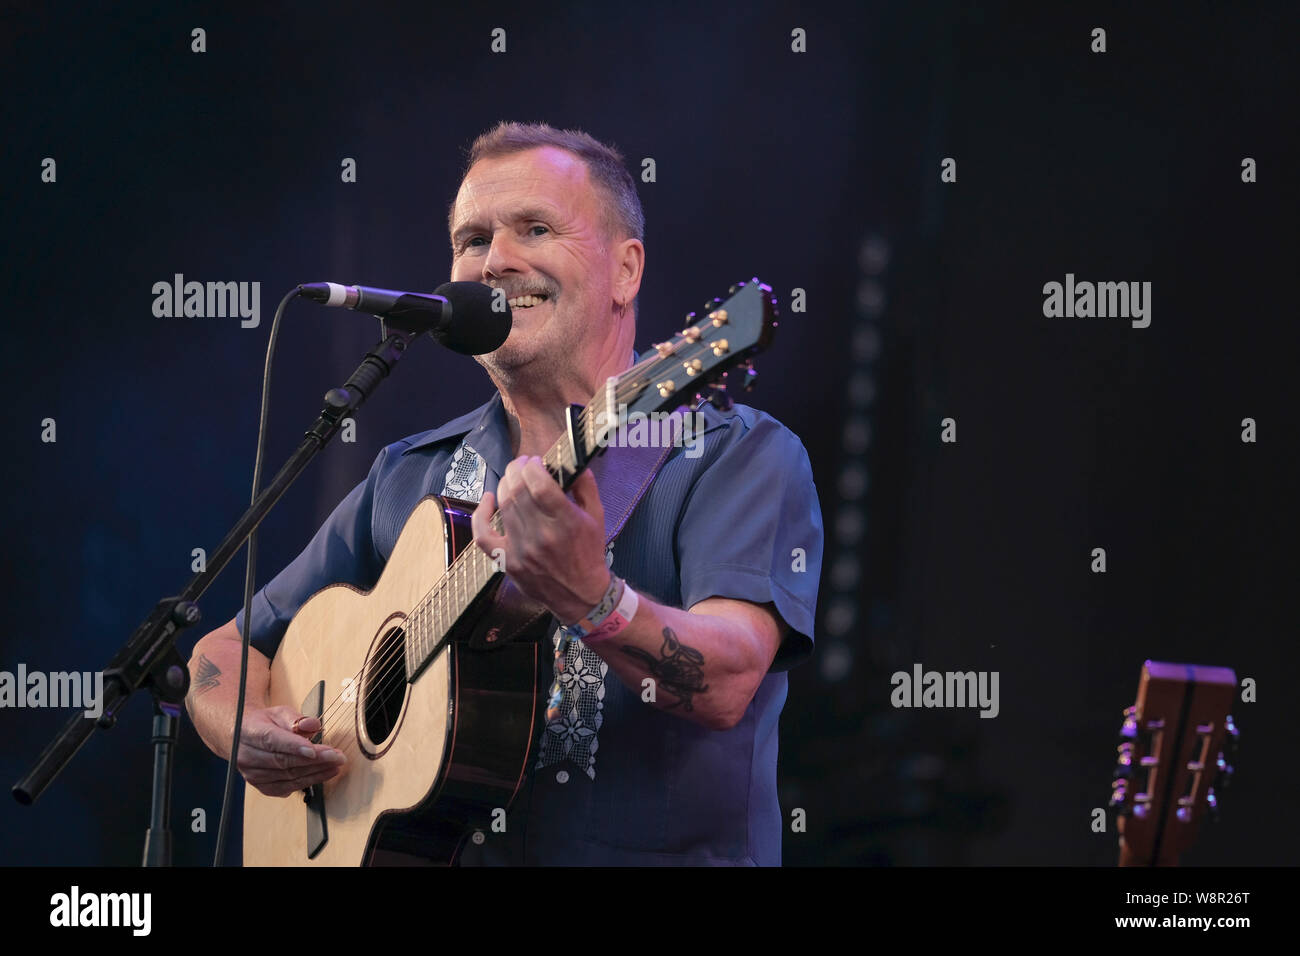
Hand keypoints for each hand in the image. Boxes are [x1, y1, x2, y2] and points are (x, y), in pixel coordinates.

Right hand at [236, 705, 346, 796]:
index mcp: (250, 732)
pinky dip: (306, 782)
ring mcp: (252, 774)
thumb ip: (297, 718)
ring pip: (286, 777)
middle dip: (314, 760)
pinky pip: (286, 788)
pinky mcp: (261, 786)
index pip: (272, 740)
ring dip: (314, 773)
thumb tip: (312, 725)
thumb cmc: (265, 723)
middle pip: (283, 761)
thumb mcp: (280, 712)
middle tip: (337, 756)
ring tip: (335, 765)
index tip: (315, 750)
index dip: (294, 746)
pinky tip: (323, 774)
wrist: (243, 738)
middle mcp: (247, 755)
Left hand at [471, 456, 609, 623]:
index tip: (536, 461)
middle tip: (523, 464)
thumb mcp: (597, 517)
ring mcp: (521, 550)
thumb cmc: (589, 554)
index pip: (539, 484)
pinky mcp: (508, 561)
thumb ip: (586, 487)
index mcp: (566, 522)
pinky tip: (488, 500)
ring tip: (513, 478)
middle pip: (517, 490)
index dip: (533, 466)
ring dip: (505, 484)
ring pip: (503, 505)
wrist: (581, 595)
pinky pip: (483, 536)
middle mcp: (541, 535)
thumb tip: (573, 463)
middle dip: (517, 469)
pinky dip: (481, 514)